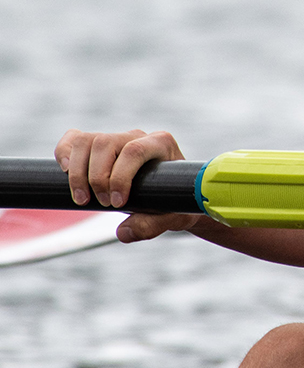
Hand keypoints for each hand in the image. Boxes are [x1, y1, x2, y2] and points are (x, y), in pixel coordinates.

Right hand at [54, 129, 201, 242]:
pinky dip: (64, 152)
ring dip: (77, 172)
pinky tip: (65, 173)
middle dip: (97, 178)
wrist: (172, 196)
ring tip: (83, 199)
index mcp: (162, 144)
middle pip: (105, 143)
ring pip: (86, 140)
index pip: (134, 150)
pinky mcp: (99, 145)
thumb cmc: (175, 204)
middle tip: (104, 205)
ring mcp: (117, 138)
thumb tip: (122, 232)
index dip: (120, 177)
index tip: (117, 204)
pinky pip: (75, 139)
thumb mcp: (174, 218)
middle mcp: (138, 136)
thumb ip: (152, 225)